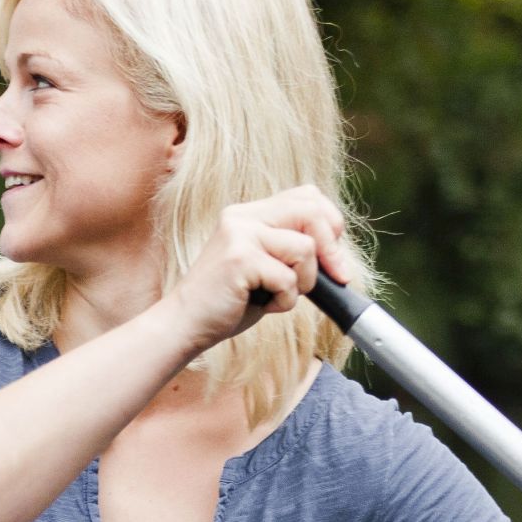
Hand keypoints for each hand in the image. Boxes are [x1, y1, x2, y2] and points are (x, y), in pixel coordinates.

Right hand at [157, 185, 353, 358]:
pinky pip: (289, 278)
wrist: (185, 325)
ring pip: (306, 247)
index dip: (330, 222)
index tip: (334, 258)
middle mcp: (243, 216)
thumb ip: (290, 248)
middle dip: (331, 249)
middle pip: (312, 211)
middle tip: (334, 277)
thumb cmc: (228, 302)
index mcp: (249, 213)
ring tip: (279, 295)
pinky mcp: (239, 258)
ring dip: (304, 281)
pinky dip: (286, 300)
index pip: (307, 196)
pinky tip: (265, 306)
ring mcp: (239, 235)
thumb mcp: (264, 266)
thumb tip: (336, 251)